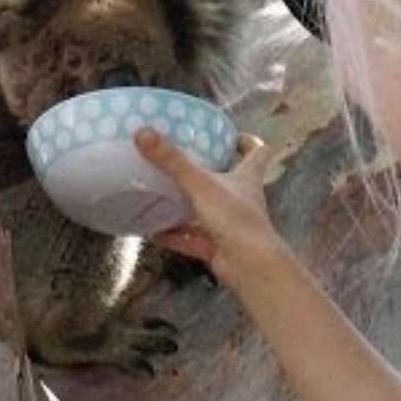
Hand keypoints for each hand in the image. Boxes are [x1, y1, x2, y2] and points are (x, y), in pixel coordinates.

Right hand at [133, 128, 284, 287]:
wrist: (249, 267)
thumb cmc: (235, 219)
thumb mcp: (201, 185)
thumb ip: (173, 161)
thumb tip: (143, 132)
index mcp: (247, 178)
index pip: (258, 153)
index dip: (248, 142)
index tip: (231, 135)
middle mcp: (241, 199)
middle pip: (230, 180)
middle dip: (210, 170)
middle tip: (184, 161)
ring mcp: (230, 225)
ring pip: (207, 211)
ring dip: (188, 205)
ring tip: (162, 194)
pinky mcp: (218, 247)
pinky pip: (192, 239)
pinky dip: (175, 236)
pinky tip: (153, 232)